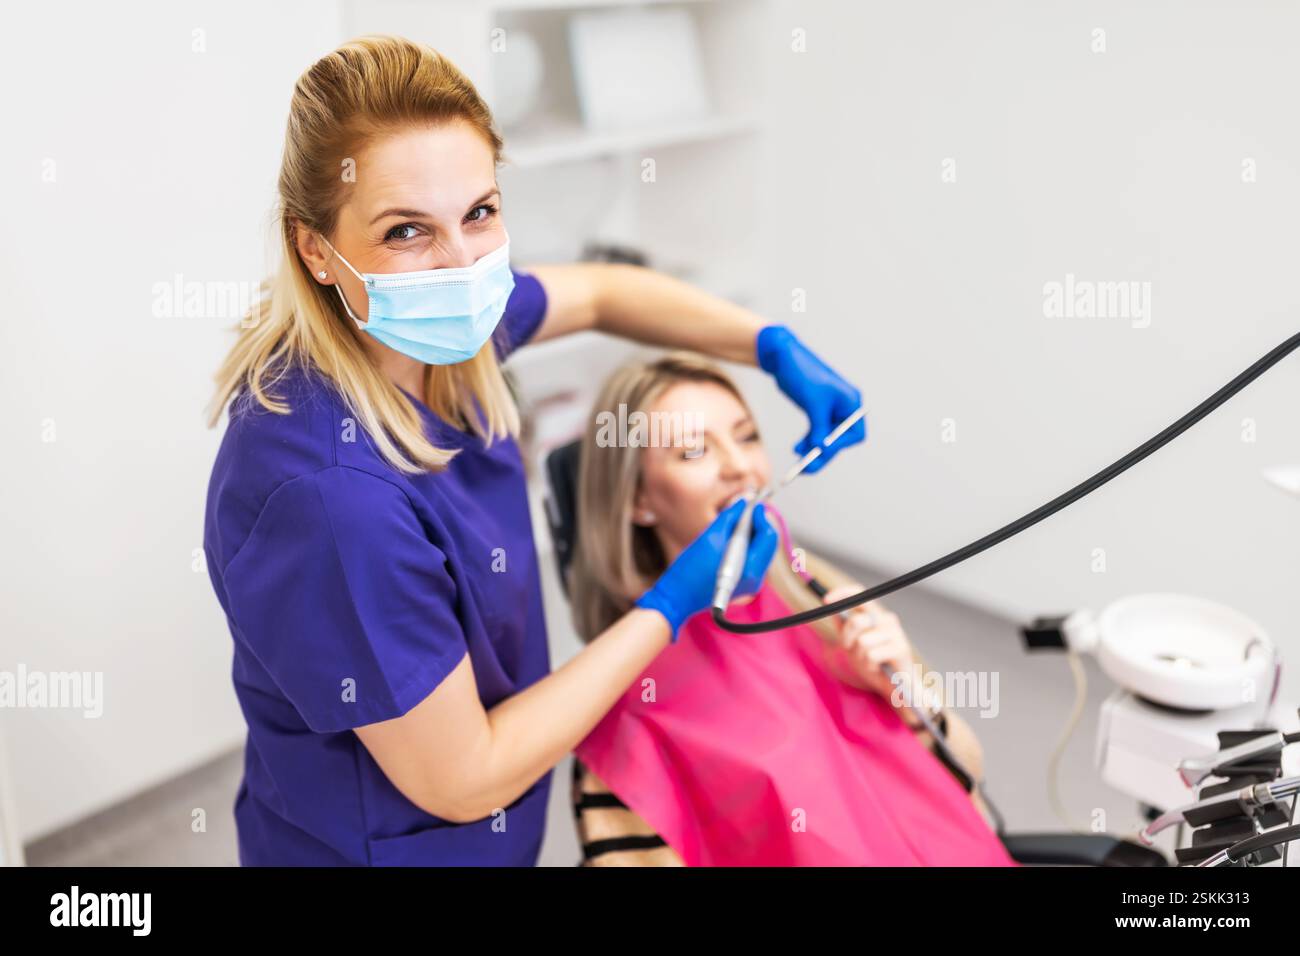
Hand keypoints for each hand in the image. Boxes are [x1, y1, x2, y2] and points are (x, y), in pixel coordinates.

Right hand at [635, 499, 777, 640]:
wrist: (676, 597)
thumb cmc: (689, 569)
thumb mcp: (710, 536)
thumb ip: (730, 517)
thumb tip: (744, 502)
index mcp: (750, 569)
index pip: (768, 537)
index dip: (761, 516)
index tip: (752, 503)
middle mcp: (755, 579)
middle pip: (767, 544)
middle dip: (758, 524)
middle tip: (745, 509)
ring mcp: (750, 583)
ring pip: (760, 550)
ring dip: (752, 533)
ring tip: (736, 521)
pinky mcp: (743, 583)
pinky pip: (751, 558)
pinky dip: (746, 545)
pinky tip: (732, 536)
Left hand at [755, 325, 865, 473]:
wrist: (784, 358)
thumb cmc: (803, 374)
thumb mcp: (813, 404)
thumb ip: (819, 428)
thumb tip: (821, 450)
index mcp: (850, 402)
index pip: (855, 433)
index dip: (840, 446)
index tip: (822, 452)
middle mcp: (844, 407)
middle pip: (840, 439)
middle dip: (824, 453)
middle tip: (807, 468)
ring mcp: (831, 410)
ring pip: (827, 438)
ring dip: (814, 449)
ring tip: (798, 458)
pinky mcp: (818, 411)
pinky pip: (817, 432)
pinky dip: (809, 441)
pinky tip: (798, 448)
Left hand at [821, 585, 915, 701]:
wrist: (893, 685)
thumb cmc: (872, 662)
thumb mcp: (852, 643)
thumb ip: (844, 626)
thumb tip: (832, 608)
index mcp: (876, 615)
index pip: (861, 595)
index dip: (842, 594)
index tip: (826, 600)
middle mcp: (887, 619)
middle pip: (857, 621)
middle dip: (847, 638)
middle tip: (850, 649)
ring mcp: (896, 633)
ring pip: (863, 642)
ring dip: (860, 656)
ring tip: (869, 662)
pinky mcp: (901, 649)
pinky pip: (872, 655)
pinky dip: (869, 666)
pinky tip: (877, 668)